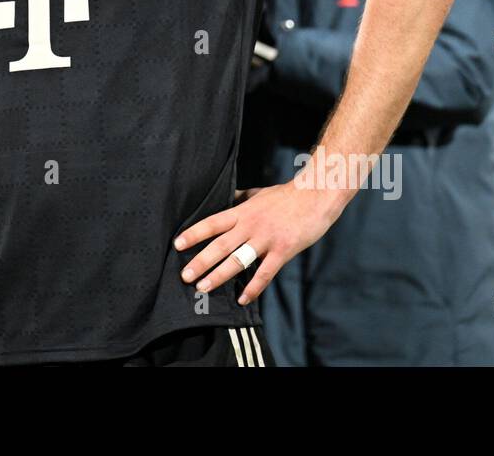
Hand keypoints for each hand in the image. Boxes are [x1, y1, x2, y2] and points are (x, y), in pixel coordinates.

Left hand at [173, 181, 338, 305]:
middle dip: (201, 261)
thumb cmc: (286, 195)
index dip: (194, 234)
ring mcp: (266, 239)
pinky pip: (265, 273)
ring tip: (203, 287)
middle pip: (220, 245)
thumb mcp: (258, 193)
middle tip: (185, 276)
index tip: (178, 245)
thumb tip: (227, 199)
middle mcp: (250, 225)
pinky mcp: (283, 250)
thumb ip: (241, 199)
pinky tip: (242, 299)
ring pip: (238, 260)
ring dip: (219, 275)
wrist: (316, 195)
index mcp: (242, 212)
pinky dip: (253, 288)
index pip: (212, 223)